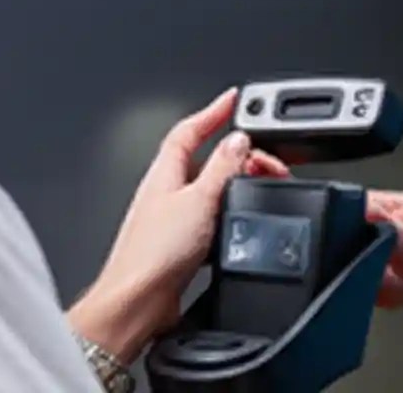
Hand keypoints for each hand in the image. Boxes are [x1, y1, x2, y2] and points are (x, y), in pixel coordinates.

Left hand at [67, 88, 289, 363]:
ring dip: (236, 183)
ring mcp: (173, 218)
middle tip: (266, 158)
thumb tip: (239, 139)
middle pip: (204, 158)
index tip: (234, 99)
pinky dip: (231, 213)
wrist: (136, 303)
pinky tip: (241, 222)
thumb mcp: (198, 200)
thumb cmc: (153, 255)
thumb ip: (223, 168)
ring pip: (210, 188)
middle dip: (238, 152)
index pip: (189, 129)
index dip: (213, 111)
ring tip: (260, 183)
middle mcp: (166, 191)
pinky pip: (211, 217)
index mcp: (165, 172)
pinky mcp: (182, 244)